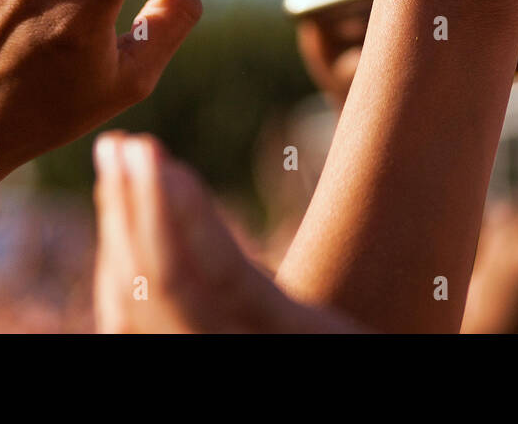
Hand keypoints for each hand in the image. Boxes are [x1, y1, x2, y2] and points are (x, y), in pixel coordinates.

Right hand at [93, 132, 359, 332]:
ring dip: (140, 205)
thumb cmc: (338, 339)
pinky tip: (173, 173)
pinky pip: (224, 277)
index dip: (118, 241)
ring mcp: (246, 351)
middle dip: (119, 213)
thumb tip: (192, 232)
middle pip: (141, 291)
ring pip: (166, 283)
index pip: (134, 307)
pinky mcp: (289, 334)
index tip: (114, 185)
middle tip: (111, 147)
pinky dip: (189, 219)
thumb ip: (236, 293)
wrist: (406, 371)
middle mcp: (215, 353)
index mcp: (210, 346)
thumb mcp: (278, 320)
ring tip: (133, 146)